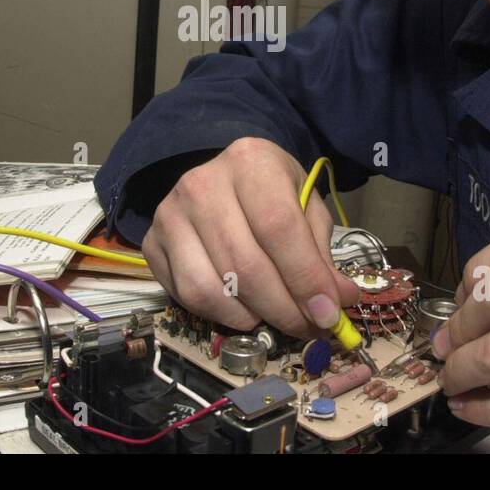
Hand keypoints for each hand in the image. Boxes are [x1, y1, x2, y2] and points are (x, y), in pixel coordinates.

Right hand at [141, 137, 360, 337]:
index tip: (328, 314)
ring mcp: (170, 213)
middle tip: (308, 328)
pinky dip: (221, 315)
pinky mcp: (152, 243)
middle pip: (244, 265)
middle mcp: (203, 183)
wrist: (223, 177)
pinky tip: (244, 308)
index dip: (305, 278)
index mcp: (250, 161)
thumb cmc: (272, 192)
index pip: (279, 227)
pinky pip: (185, 296)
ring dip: (251, 318)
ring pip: (210, 288)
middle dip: (283, 309)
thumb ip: (321, 253)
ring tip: (275, 316)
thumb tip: (337, 301)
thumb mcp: (306, 208)